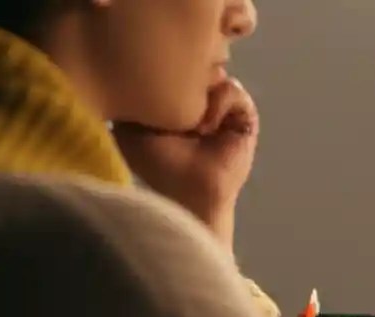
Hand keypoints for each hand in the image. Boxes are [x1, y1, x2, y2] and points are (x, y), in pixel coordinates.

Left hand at [113, 79, 259, 251]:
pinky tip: (208, 128)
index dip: (163, 72)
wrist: (191, 192)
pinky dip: (219, 105)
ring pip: (215, 74)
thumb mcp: (130, 126)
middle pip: (196, 65)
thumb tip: (149, 69)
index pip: (172, 67)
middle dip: (185, 80)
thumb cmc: (158, 165)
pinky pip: (233, 90)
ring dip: (201, 97)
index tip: (154, 94)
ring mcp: (223, 107)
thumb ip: (135, 94)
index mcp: (175, 101)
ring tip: (193, 125)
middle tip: (174, 105)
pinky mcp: (245, 117)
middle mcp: (201, 101)